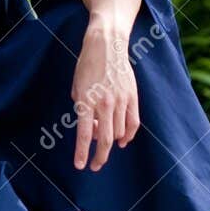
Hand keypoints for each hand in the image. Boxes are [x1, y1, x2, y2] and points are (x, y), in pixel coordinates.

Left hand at [69, 17, 140, 171]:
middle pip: (105, 139)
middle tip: (95, 166)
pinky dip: (129, 135)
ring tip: (103, 144)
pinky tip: (123, 140)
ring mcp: (120, 100)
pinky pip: (133, 123)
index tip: (80, 166)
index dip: (82, 153)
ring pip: (119, 132)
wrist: (106, 44)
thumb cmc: (87, 65)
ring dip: (111, 142)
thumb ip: (82, 108)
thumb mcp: (77, 86)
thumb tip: (92, 127)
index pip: (84, 134)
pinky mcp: (132, 97)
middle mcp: (104, 103)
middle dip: (99, 157)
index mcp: (86, 101)